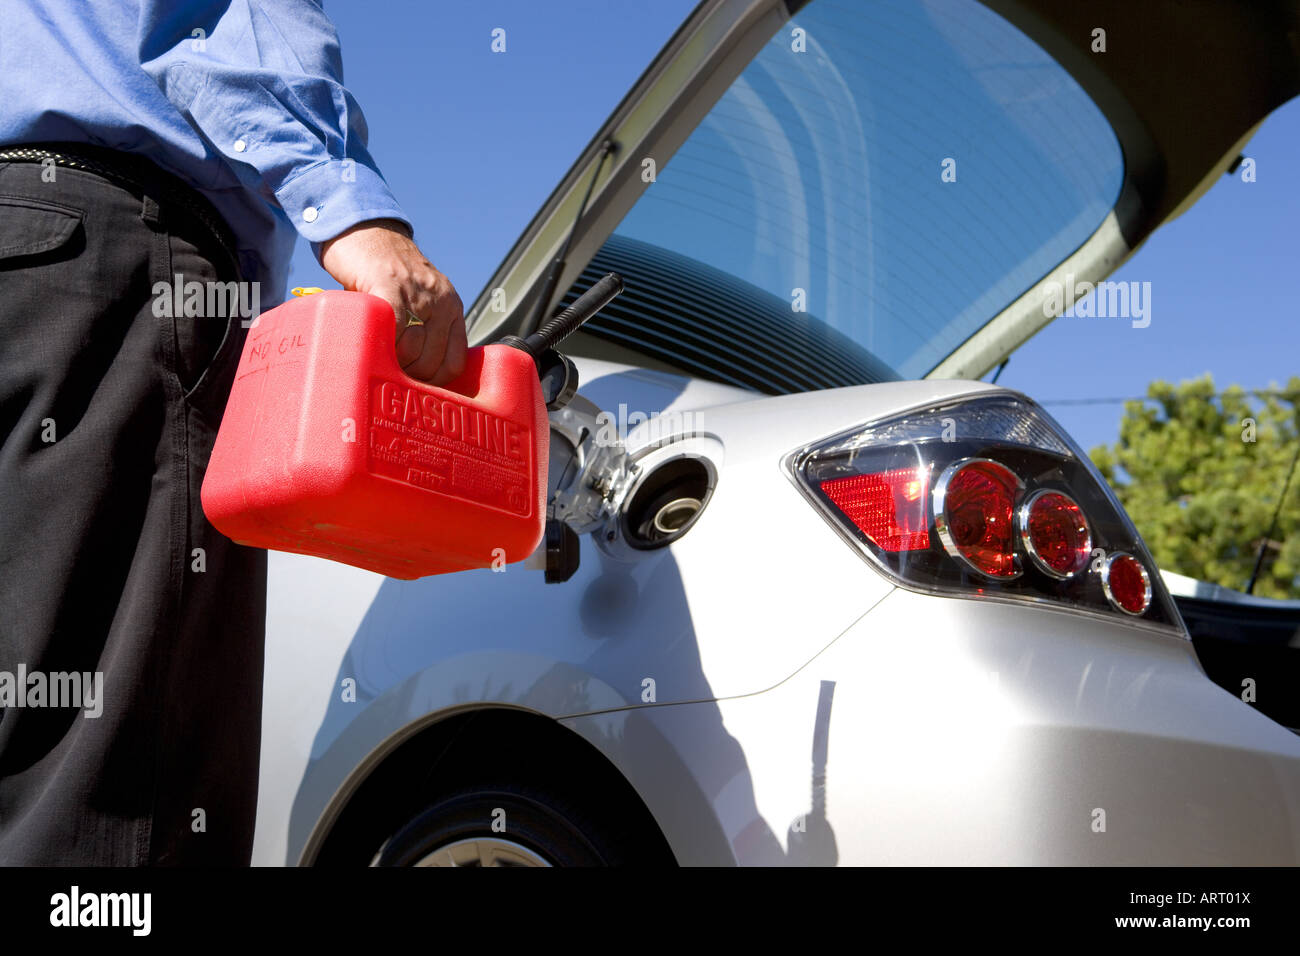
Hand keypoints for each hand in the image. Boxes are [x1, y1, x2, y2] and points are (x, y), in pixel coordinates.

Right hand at [319, 219, 466, 384]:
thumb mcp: (415, 300)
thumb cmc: (381, 272)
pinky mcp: (389, 285)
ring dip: (393, 364)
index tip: (413, 387)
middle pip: (433, 363)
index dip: (434, 383)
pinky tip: (371, 343)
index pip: (455, 362)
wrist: (363, 228)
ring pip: (414, 352)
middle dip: (409, 378)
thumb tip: (412, 376)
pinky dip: (382, 344)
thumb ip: (422, 330)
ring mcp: (418, 292)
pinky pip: (394, 329)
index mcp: (451, 307)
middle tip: (387, 373)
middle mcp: (441, 300)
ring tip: (377, 356)